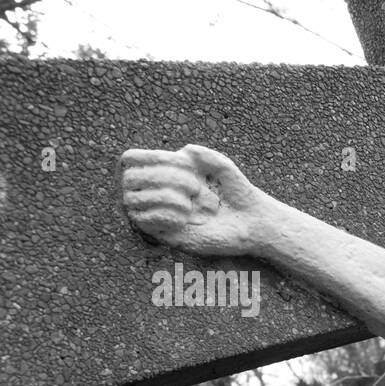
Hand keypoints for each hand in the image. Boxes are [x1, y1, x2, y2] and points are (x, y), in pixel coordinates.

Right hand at [121, 144, 270, 256]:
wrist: (253, 223)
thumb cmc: (237, 193)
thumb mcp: (224, 167)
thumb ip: (206, 155)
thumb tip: (185, 151)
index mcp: (165, 171)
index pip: (130, 159)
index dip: (147, 157)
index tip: (180, 160)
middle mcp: (156, 192)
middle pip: (129, 177)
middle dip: (162, 176)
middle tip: (194, 185)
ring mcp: (158, 214)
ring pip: (131, 200)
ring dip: (164, 196)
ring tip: (191, 202)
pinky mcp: (164, 234)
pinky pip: (143, 222)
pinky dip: (163, 214)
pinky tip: (184, 217)